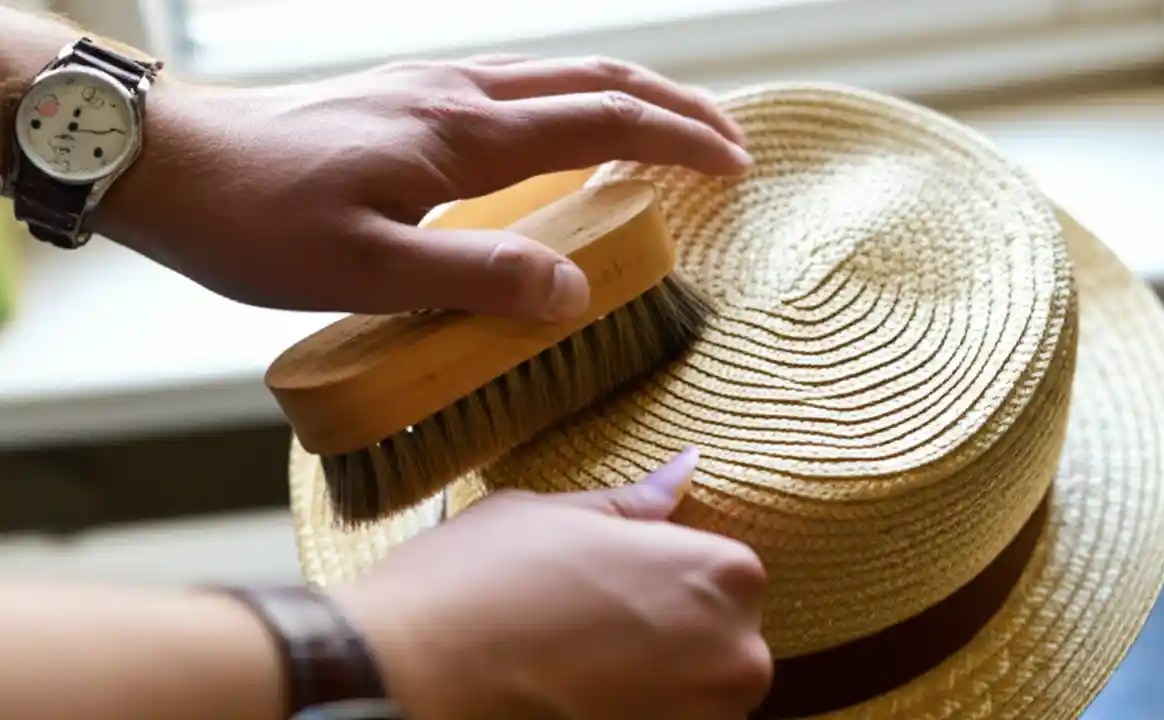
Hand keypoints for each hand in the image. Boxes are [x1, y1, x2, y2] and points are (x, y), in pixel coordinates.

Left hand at [96, 55, 750, 319]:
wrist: (173, 164)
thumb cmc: (256, 222)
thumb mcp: (366, 269)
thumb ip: (476, 275)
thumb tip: (573, 288)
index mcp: (463, 133)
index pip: (601, 119)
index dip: (678, 139)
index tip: (736, 163)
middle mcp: (457, 93)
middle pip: (594, 78)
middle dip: (674, 104)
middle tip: (730, 139)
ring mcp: (430, 86)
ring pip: (556, 74)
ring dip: (627, 96)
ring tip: (671, 129)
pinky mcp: (405, 97)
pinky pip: (516, 87)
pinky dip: (572, 102)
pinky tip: (564, 133)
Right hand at [332, 448, 772, 719]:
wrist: (408, 676)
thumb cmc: (479, 582)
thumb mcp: (555, 515)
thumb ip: (635, 503)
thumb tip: (687, 467)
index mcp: (723, 574)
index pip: (722, 572)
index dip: (658, 575)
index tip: (604, 584)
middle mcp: (737, 656)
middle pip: (718, 639)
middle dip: (663, 633)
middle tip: (582, 628)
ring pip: (693, 693)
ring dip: (647, 682)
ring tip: (571, 667)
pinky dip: (626, 713)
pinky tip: (571, 700)